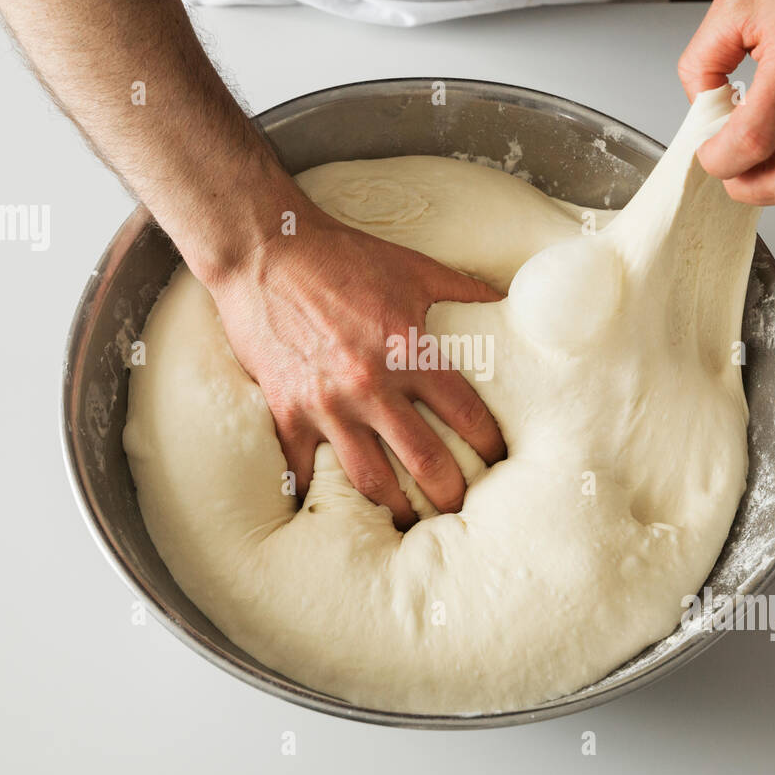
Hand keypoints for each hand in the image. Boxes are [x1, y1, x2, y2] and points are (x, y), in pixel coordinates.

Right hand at [210, 204, 506, 526]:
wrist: (265, 252)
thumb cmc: (342, 257)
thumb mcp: (414, 267)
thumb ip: (465, 289)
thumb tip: (509, 300)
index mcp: (409, 350)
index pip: (467, 414)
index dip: (490, 444)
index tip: (499, 461)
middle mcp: (371, 385)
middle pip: (425, 461)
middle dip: (451, 493)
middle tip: (463, 509)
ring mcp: (327, 404)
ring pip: (370, 479)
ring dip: (395, 508)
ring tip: (409, 522)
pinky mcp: (287, 411)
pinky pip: (305, 470)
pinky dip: (319, 495)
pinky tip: (335, 513)